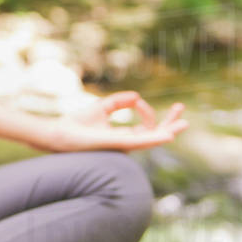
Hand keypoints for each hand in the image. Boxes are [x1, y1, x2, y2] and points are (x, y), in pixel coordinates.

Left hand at [35, 90, 187, 151]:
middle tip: (182, 110)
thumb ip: (119, 102)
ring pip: (151, 141)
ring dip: (167, 132)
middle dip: (170, 124)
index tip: (137, 99)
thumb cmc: (77, 124)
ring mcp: (122, 145)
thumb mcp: (101, 107)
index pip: (146, 127)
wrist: (59, 133)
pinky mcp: (116, 144)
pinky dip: (154, 138)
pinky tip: (166, 135)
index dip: (147, 112)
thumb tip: (137, 96)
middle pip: (154, 135)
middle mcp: (126, 143)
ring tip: (182, 125)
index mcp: (124, 136)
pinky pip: (139, 142)